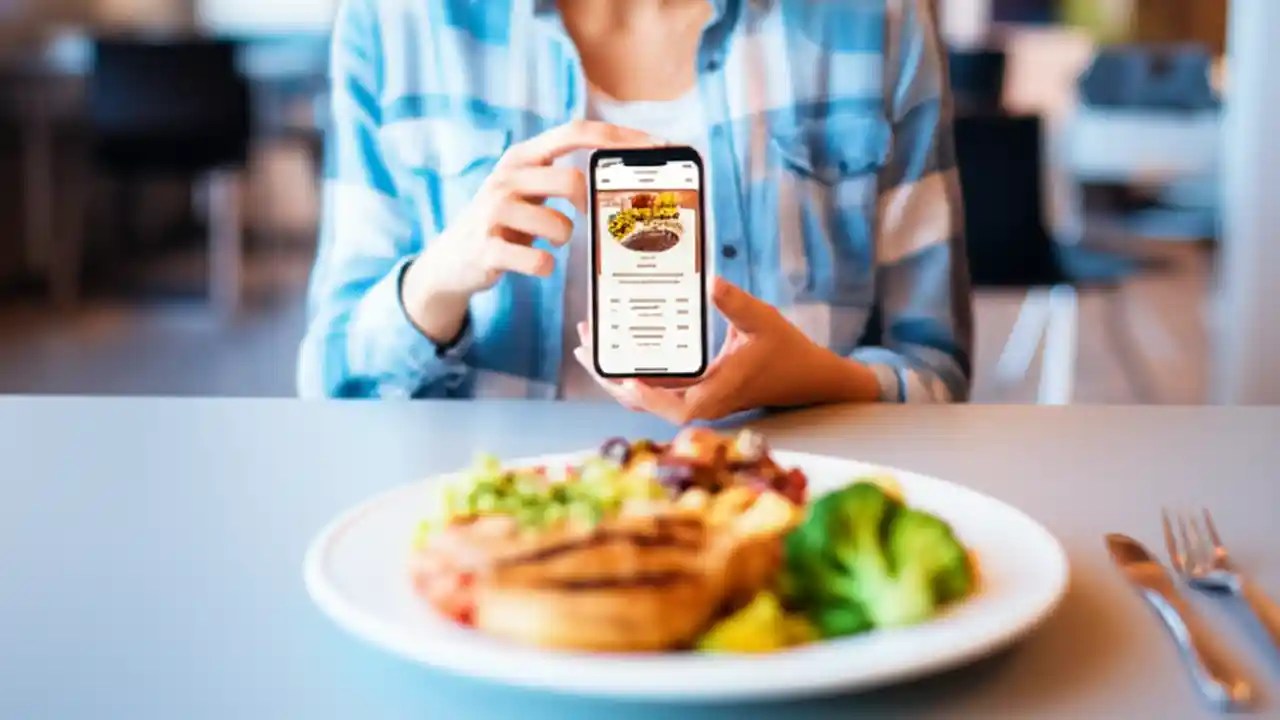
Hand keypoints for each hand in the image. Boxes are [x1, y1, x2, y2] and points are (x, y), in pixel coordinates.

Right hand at [403, 121, 655, 342]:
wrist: (451, 260)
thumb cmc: (506, 224)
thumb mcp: (529, 189)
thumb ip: (564, 176)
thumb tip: (621, 176)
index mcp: (523, 157)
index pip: (576, 131)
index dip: (619, 137)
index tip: (656, 146)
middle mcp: (506, 177)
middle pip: (571, 180)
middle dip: (588, 203)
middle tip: (586, 216)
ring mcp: (493, 212)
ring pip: (559, 227)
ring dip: (564, 240)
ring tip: (547, 242)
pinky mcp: (487, 248)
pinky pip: (539, 262)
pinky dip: (544, 267)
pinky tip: (533, 264)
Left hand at [573, 279, 880, 423]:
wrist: (807, 377)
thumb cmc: (786, 350)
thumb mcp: (762, 320)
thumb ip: (736, 303)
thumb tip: (711, 282)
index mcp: (717, 393)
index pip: (675, 408)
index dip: (648, 397)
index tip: (625, 379)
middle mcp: (701, 401)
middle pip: (645, 401)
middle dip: (610, 376)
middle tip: (585, 344)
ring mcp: (695, 398)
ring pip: (644, 396)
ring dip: (614, 373)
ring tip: (589, 346)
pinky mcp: (694, 390)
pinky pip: (654, 386)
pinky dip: (631, 370)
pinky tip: (616, 349)